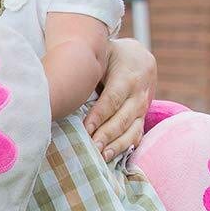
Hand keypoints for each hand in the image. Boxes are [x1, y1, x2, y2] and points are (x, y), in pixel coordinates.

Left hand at [84, 38, 156, 161]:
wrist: (138, 56)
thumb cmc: (111, 55)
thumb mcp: (102, 53)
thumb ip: (90, 66)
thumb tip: (65, 80)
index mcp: (128, 75)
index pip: (113, 99)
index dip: (99, 116)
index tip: (85, 129)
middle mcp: (140, 93)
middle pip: (123, 117)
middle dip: (107, 134)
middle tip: (92, 148)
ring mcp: (144, 106)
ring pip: (133, 129)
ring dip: (117, 145)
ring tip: (102, 157)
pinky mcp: (143, 115)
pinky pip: (138, 133)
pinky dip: (126, 145)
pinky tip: (113, 156)